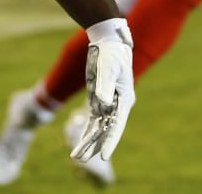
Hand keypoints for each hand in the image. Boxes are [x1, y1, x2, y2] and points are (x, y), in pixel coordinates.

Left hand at [71, 18, 134, 163]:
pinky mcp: (99, 100)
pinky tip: (82, 142)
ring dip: (88, 141)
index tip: (103, 156)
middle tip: (80, 160)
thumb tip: (101, 103)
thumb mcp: (107, 68)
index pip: (116, 125)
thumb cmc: (110, 54)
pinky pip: (93, 120)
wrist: (108, 42)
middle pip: (106, 130)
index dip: (110, 141)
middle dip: (94, 146)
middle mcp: (117, 105)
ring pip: (98, 128)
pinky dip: (87, 131)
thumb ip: (104, 86)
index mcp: (124, 99)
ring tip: (77, 157)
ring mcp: (108, 104)